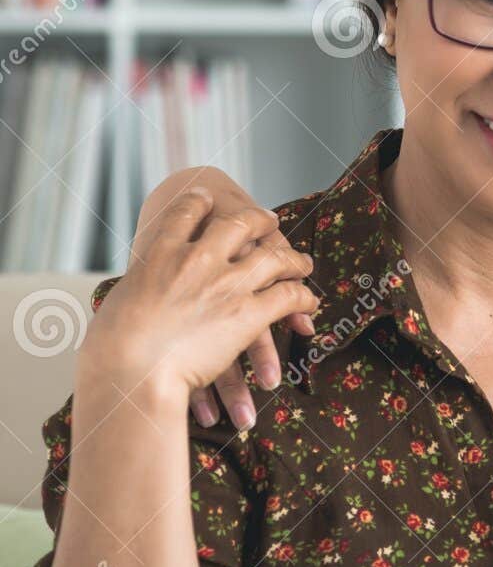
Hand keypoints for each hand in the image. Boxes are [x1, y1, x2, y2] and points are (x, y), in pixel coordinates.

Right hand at [82, 187, 318, 417]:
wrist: (131, 370)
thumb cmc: (109, 348)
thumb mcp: (115, 305)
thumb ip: (134, 295)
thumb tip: (129, 307)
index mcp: (159, 253)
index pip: (183, 212)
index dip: (199, 200)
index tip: (207, 196)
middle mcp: (197, 259)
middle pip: (237, 224)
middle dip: (258, 218)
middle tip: (270, 218)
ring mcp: (225, 283)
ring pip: (273, 257)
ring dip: (294, 260)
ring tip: (304, 263)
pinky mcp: (248, 312)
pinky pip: (287, 296)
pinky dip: (303, 299)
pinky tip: (309, 304)